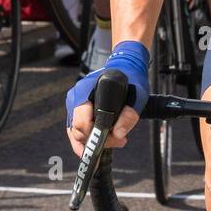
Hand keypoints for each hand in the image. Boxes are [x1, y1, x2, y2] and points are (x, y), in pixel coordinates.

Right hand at [65, 42, 149, 157]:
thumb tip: (118, 134)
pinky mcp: (77, 112)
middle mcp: (75, 98)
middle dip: (98, 141)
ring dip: (94, 143)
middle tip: (120, 140)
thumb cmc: (130, 79)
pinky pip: (78, 132)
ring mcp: (74, 105)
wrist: (125, 67)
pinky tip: (104, 143)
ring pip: (76, 134)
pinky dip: (89, 140)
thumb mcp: (137, 95)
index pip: (81, 122)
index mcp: (85, 91)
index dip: (95, 134)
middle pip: (78, 131)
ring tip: (117, 140)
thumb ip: (129, 115)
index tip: (114, 137)